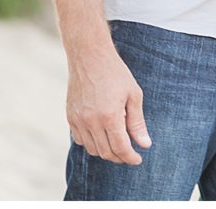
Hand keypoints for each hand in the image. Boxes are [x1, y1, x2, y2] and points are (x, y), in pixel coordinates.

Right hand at [67, 44, 152, 163]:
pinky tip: (101, 134)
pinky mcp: (70, 117)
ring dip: (105, 151)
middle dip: (119, 157)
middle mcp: (91, 121)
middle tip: (129, 153)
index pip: (120, 148)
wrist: (89, 56)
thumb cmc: (115, 73)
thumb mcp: (133, 95)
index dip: (130, 157)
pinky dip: (91, 143)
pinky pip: (80, 140)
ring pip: (92, 149)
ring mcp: (78, 120)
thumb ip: (137, 123)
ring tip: (116, 144)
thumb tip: (145, 144)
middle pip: (106, 152)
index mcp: (110, 116)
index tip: (138, 159)